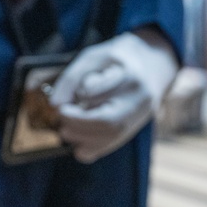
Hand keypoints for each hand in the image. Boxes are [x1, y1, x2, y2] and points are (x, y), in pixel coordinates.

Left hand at [49, 28, 178, 163]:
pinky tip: (79, 145)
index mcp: (129, 75)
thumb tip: (55, 104)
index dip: (77, 109)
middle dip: (78, 126)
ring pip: (112, 137)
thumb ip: (72, 77)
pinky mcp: (136, 127)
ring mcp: (141, 115)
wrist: (152, 64)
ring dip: (83, 139)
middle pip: (109, 122)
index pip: (100, 93)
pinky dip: (93, 149)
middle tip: (62, 119)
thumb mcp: (93, 57)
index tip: (60, 106)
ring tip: (66, 131)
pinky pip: (114, 145)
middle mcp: (140, 98)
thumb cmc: (117, 59)